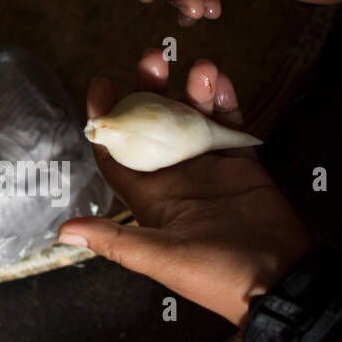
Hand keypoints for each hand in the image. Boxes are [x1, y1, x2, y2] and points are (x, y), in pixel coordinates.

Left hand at [58, 49, 312, 326]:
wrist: (280, 281)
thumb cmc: (216, 276)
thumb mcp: (160, 259)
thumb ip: (115, 240)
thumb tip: (62, 232)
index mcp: (150, 196)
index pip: (117, 151)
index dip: (106, 119)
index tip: (101, 84)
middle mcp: (175, 176)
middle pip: (155, 123)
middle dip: (151, 89)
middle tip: (151, 59)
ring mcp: (209, 168)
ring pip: (193, 118)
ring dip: (192, 90)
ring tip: (198, 67)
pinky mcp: (242, 166)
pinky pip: (230, 125)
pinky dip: (225, 101)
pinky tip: (219, 79)